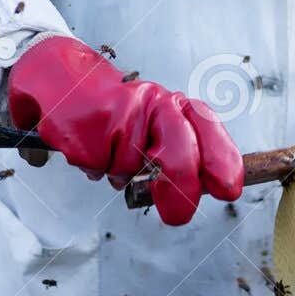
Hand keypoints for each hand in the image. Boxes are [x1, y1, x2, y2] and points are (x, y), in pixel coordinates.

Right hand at [7, 36, 243, 223]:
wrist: (66, 79)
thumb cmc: (120, 113)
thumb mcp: (156, 124)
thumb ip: (180, 151)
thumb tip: (202, 190)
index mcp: (175, 105)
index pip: (208, 129)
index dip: (222, 161)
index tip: (227, 190)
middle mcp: (154, 102)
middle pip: (178, 157)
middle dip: (179, 193)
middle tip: (177, 216)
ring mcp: (119, 111)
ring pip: (127, 169)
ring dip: (118, 174)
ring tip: (109, 153)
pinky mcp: (87, 122)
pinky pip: (95, 165)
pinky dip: (91, 166)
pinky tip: (89, 146)